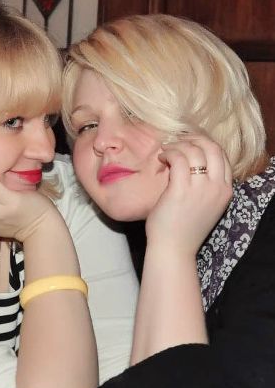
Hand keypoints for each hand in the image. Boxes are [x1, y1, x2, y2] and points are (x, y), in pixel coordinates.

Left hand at [145, 135, 232, 256]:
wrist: (174, 249)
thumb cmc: (184, 228)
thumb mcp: (204, 204)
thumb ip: (204, 184)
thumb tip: (190, 158)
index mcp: (225, 190)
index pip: (222, 156)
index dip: (205, 144)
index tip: (190, 142)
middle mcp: (217, 187)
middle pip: (212, 148)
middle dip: (194, 138)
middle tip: (178, 140)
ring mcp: (200, 188)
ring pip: (193, 151)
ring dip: (178, 145)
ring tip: (166, 150)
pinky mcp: (181, 190)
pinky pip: (177, 159)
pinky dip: (168, 153)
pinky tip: (161, 158)